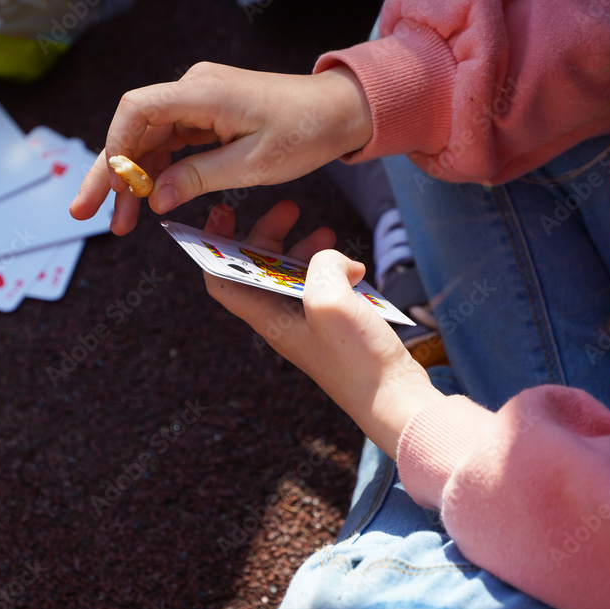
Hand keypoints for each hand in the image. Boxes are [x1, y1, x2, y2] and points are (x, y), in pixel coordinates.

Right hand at [69, 62, 371, 234]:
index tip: (113, 189)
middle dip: (110, 174)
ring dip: (134, 181)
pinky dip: (159, 173)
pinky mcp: (205, 116)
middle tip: (84, 213)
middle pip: (133, 130)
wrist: (338, 111)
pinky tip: (150, 202)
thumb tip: (156, 200)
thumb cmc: (304, 132)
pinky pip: (170, 144)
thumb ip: (199, 178)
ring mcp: (197, 103)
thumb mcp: (253, 164)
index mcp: (202, 92)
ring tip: (119, 224)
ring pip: (148, 142)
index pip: (136, 111)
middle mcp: (192, 91)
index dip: (116, 149)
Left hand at [204, 201, 442, 457]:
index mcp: (267, 317)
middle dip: (267, 234)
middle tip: (289, 209)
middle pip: (257, 269)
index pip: (222, 280)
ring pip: (292, 274)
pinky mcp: (334, 325)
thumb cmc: (357, 359)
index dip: (215, 246)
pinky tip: (356, 267)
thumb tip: (329, 256)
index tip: (223, 214)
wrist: (394, 399)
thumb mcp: (331, 301)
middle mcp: (281, 320)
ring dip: (304, 248)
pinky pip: (323, 286)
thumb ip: (320, 265)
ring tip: (327, 232)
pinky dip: (333, 268)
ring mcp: (308, 323)